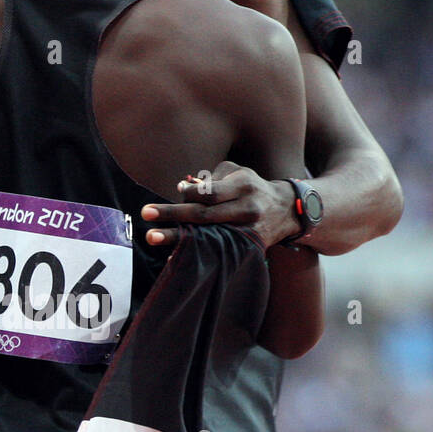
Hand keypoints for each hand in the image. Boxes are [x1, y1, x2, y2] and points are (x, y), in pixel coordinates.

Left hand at [141, 160, 297, 251]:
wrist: (286, 210)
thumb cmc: (252, 187)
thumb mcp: (237, 173)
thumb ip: (210, 178)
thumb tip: (183, 188)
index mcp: (243, 186)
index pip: (210, 191)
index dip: (189, 193)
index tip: (176, 190)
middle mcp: (246, 209)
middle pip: (204, 214)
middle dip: (173, 214)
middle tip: (146, 213)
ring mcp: (247, 232)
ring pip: (209, 236)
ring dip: (179, 239)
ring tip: (154, 238)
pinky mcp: (247, 248)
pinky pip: (218, 252)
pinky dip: (197, 255)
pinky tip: (175, 258)